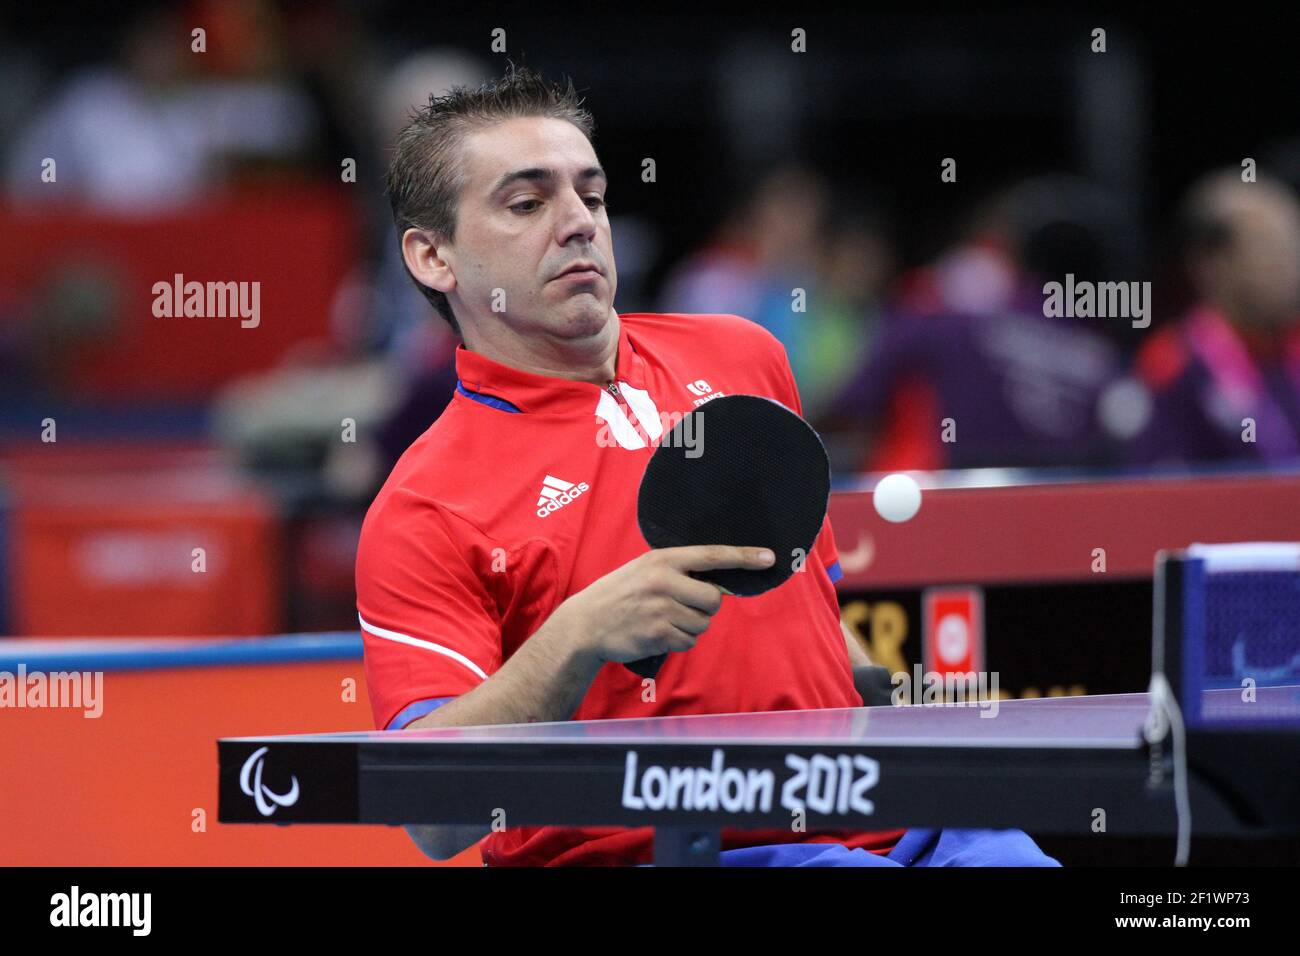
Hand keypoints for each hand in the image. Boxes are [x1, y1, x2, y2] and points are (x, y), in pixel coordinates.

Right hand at [549, 545, 776, 665]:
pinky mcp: (658, 633)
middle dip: (704, 608)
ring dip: (689, 627)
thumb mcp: (644, 570)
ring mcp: (661, 608)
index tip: (768, 557)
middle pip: (714, 599)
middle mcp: (664, 581)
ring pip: (703, 624)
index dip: (743, 557)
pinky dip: (678, 642)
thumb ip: (677, 572)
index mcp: (663, 560)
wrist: (585, 624)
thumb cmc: (619, 595)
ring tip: (661, 621)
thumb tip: (716, 586)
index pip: (712, 555)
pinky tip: (657, 634)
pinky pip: (689, 642)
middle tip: (680, 607)